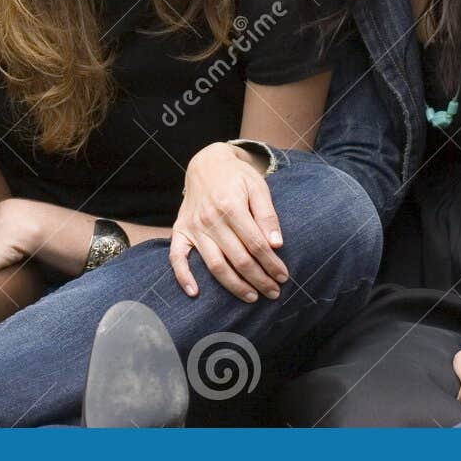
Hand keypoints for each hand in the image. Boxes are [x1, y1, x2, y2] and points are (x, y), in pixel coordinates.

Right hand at [170, 141, 286, 301]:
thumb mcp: (258, 186)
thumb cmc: (237, 176)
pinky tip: (195, 294)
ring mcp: (193, 226)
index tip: (283, 276)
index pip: (256, 244)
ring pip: (214, 265)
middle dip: (259, 279)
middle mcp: (210, 218)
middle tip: (274, 292)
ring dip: (234, 286)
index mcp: (231, 206)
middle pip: (238, 259)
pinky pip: (177, 257)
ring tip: (252, 297)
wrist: (206, 163)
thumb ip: (267, 214)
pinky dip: (183, 276)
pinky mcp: (180, 230)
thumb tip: (276, 244)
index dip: (272, 263)